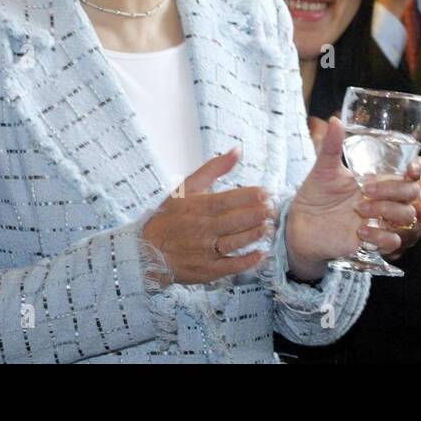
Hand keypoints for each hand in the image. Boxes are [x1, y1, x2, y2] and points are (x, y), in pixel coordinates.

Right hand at [140, 149, 274, 287]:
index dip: (250, 196)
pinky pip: (231, 266)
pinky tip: (261, 254)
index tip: (266, 192)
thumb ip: (213, 169)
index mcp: (198, 207)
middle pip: (236, 221)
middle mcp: (202, 229)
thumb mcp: (186, 188)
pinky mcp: (207, 270)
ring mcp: (205, 251)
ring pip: (236, 242)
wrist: (146, 251)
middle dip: (258, 214)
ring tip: (269, 227)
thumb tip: (237, 150)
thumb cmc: (169, 217)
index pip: (228, 200)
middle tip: (273, 209)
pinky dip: (248, 261)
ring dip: (255, 234)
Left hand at [286, 118, 416, 279]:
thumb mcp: (323, 168)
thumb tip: (335, 120)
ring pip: (407, 216)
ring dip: (386, 211)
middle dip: (394, 190)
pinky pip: (394, 241)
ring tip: (358, 210)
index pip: (413, 172)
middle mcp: (385, 198)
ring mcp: (382, 220)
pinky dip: (381, 236)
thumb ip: (331, 145)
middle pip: (413, 193)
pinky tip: (360, 232)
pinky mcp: (375, 241)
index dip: (420, 169)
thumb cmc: (315, 194)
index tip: (410, 169)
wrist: (301, 225)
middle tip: (365, 190)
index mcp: (379, 178)